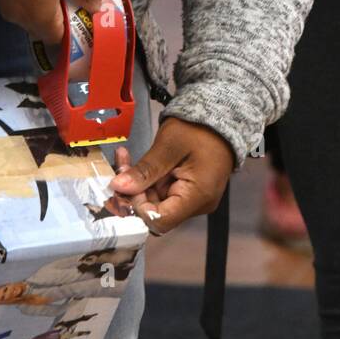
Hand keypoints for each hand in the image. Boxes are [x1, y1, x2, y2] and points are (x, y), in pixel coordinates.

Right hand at [0, 0, 103, 43]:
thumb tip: (96, 7)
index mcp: (39, 16)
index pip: (56, 38)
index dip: (70, 32)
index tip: (81, 19)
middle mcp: (18, 16)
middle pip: (41, 26)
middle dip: (56, 17)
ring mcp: (3, 4)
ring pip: (27, 13)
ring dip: (40, 5)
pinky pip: (15, 1)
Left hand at [110, 118, 235, 233]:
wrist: (221, 117)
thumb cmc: (199, 129)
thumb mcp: (169, 146)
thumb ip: (145, 170)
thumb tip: (118, 187)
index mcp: (197, 197)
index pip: (158, 220)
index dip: (137, 207)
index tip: (125, 184)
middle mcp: (198, 205)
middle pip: (156, 212)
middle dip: (134, 192)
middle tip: (122, 165)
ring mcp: (194, 199)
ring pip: (156, 203)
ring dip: (139, 184)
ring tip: (127, 160)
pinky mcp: (189, 192)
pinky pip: (163, 194)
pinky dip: (149, 181)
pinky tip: (140, 164)